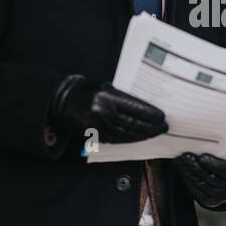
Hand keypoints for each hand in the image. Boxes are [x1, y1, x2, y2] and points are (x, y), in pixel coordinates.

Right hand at [51, 75, 167, 143]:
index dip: (150, 115)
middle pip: (133, 124)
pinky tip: (138, 137)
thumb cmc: (86, 90)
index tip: (161, 117)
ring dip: (143, 135)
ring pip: (126, 134)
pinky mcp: (95, 135)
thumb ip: (122, 96)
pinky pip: (116, 139)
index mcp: (107, 97)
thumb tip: (144, 107)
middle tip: (163, 128)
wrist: (63, 101)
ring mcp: (98, 126)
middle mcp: (103, 112)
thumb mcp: (105, 85)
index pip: (135, 108)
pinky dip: (130, 139)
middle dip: (151, 127)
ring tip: (154, 133)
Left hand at [174, 144, 225, 209]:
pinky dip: (186, 179)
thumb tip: (206, 139)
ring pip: (200, 184)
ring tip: (179, 160)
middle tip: (185, 155)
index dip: (213, 164)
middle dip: (195, 166)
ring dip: (187, 172)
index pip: (225, 169)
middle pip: (209, 177)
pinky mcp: (208, 200)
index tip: (201, 157)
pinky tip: (181, 169)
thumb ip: (222, 148)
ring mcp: (219, 196)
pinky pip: (194, 190)